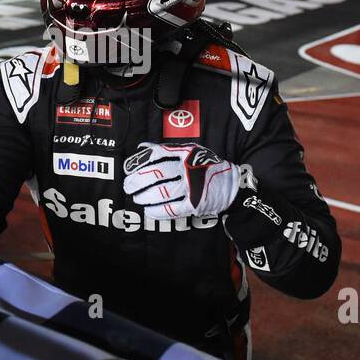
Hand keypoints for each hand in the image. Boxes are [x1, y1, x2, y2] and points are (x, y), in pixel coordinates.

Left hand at [122, 141, 239, 219]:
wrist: (231, 184)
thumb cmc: (204, 166)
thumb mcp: (188, 151)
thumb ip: (165, 151)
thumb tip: (142, 149)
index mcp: (184, 153)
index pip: (156, 155)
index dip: (139, 162)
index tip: (128, 169)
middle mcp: (187, 168)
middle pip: (156, 175)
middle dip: (137, 181)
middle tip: (129, 186)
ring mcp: (191, 187)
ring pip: (161, 193)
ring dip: (145, 197)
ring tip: (137, 198)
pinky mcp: (194, 204)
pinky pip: (171, 209)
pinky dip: (156, 210)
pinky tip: (149, 209)